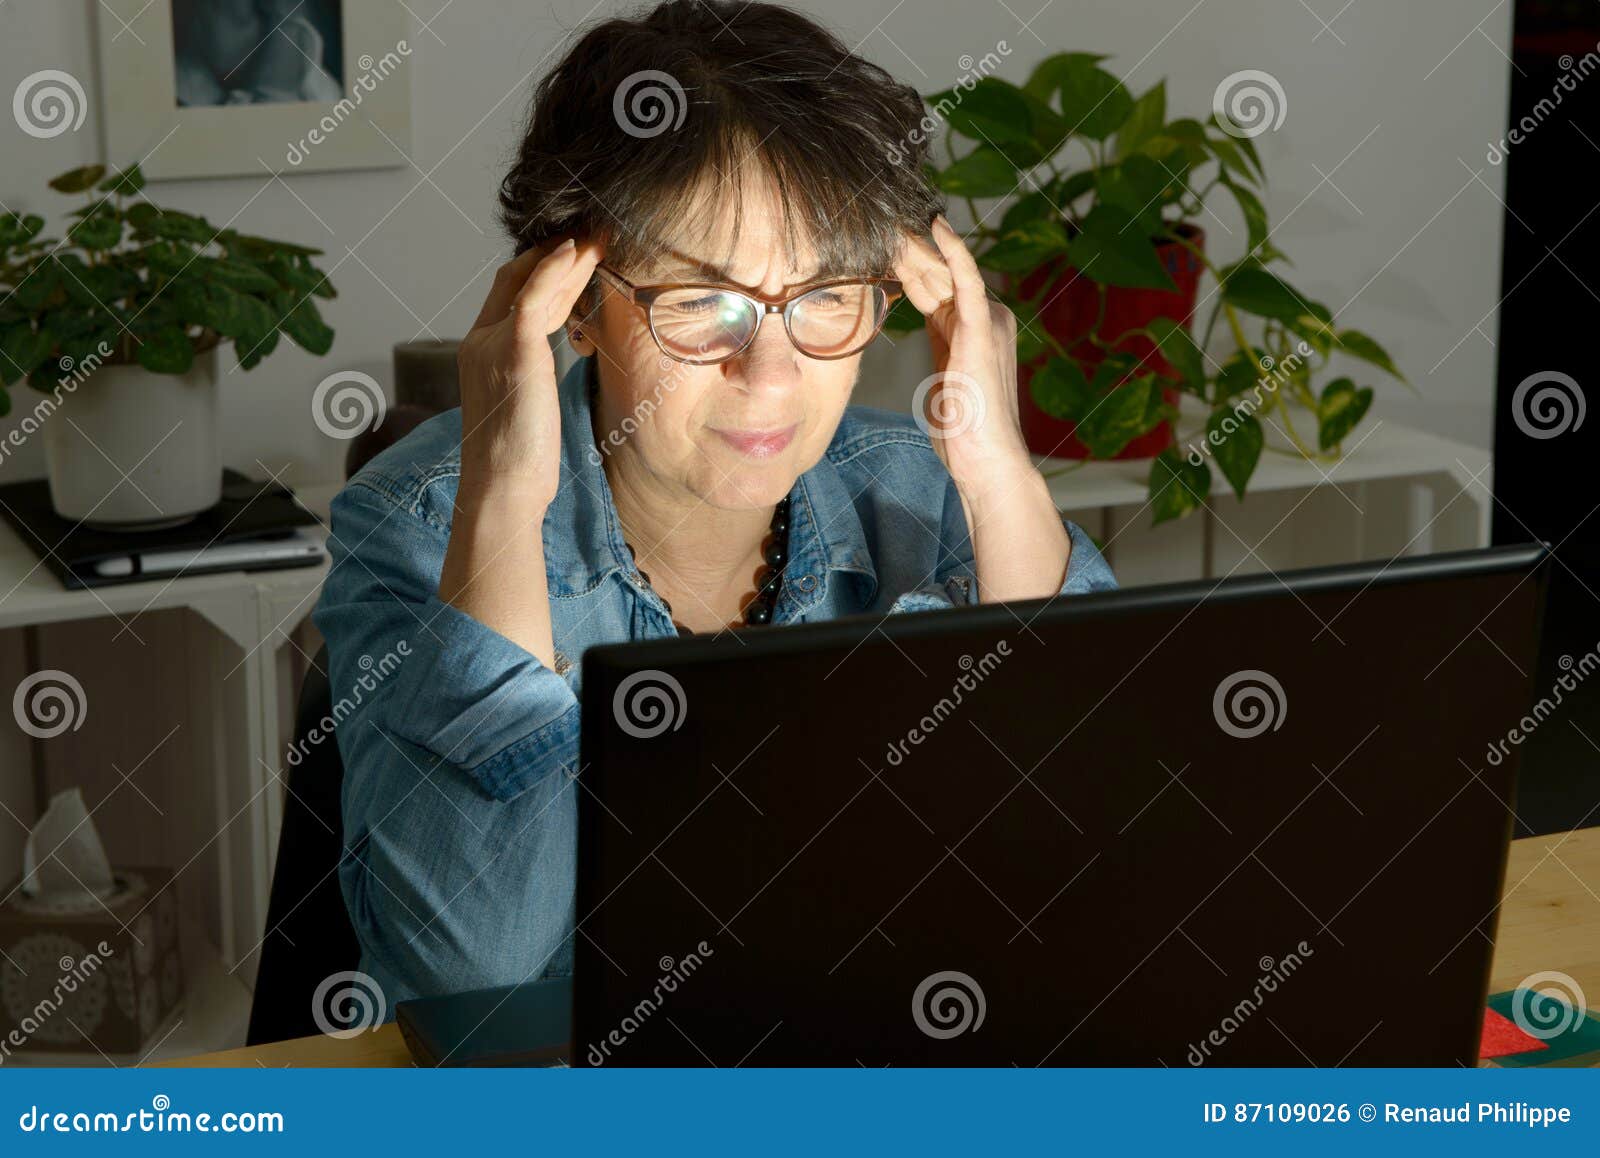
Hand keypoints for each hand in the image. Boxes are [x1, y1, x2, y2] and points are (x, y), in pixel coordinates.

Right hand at [455, 236, 603, 506]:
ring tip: (593, 237)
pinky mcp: (515, 349)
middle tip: (586, 236)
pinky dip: (553, 269)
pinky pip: (534, 295)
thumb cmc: (518, 461)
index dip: (539, 272)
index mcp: (480, 353)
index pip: (507, 297)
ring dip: (563, 257)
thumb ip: (530, 380)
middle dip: (551, 255)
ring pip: (528, 282)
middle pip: (514, 280)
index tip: (570, 257)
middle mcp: (480, 341)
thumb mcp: (523, 409)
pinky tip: (574, 252)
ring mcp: (494, 342)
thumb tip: (546, 378)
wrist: (502, 487)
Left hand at [891, 214, 1032, 496]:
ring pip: (947, 271)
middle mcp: (985, 316)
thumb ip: (938, 345)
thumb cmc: (963, 429)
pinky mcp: (982, 328)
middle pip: (939, 274)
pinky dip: (952, 251)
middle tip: (879, 220)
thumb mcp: (944, 375)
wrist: (985, 458)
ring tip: (894, 218)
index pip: (936, 286)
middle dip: (908, 250)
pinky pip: (966, 279)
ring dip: (919, 245)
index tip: (879, 244)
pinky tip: (935, 226)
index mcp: (973, 327)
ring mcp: (988, 319)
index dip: (906, 265)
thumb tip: (920, 329)